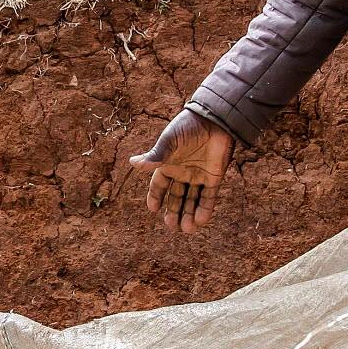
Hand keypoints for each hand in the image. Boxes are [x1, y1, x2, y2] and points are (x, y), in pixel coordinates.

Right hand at [133, 108, 234, 233]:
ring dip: (189, 215)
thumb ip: (155, 156)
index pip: (158, 186)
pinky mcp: (214, 177)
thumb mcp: (169, 142)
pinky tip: (200, 221)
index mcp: (168, 165)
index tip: (153, 209)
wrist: (214, 119)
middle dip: (173, 212)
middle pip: (176, 198)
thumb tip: (133, 163)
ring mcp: (198, 176)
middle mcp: (182, 173)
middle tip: (172, 226)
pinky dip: (205, 209)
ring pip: (192, 201)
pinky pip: (209, 197)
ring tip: (186, 229)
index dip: (155, 197)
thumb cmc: (188, 127)